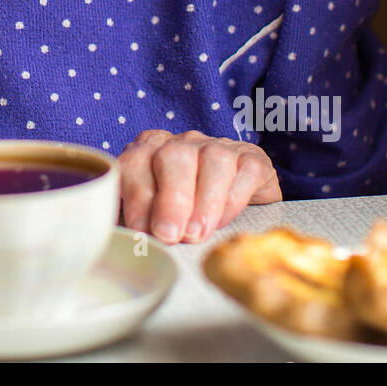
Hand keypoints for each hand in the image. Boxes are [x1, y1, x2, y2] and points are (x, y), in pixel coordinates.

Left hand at [117, 130, 281, 242]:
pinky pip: (245, 171)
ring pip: (213, 160)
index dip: (137, 198)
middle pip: (173, 157)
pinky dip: (233, 199)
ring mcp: (219, 146)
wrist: (237, 192)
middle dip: (170, 200)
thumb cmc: (186, 208)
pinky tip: (224, 222)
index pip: (135, 163)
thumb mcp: (155, 211)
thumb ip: (142, 221)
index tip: (141, 233)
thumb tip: (136, 243)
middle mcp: (183, 142)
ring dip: (203, 201)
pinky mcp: (251, 158)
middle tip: (169, 236)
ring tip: (197, 234)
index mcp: (150, 149)